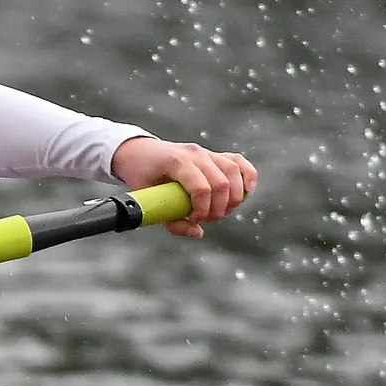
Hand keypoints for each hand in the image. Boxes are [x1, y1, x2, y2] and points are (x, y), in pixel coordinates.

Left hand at [110, 136, 257, 238]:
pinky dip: (247, 176)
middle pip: (221, 183)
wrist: (138, 152)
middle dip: (218, 208)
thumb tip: (198, 233)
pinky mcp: (213, 155)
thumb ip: (172, 221)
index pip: (201, 188)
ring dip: (234, 197)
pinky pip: (238, 162)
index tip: (194, 220)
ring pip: (233, 171)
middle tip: (207, 218)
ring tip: (223, 211)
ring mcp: (205, 152)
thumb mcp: (149, 200)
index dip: (202, 210)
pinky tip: (247, 193)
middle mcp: (195, 154)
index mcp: (176, 161)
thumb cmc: (142, 177)